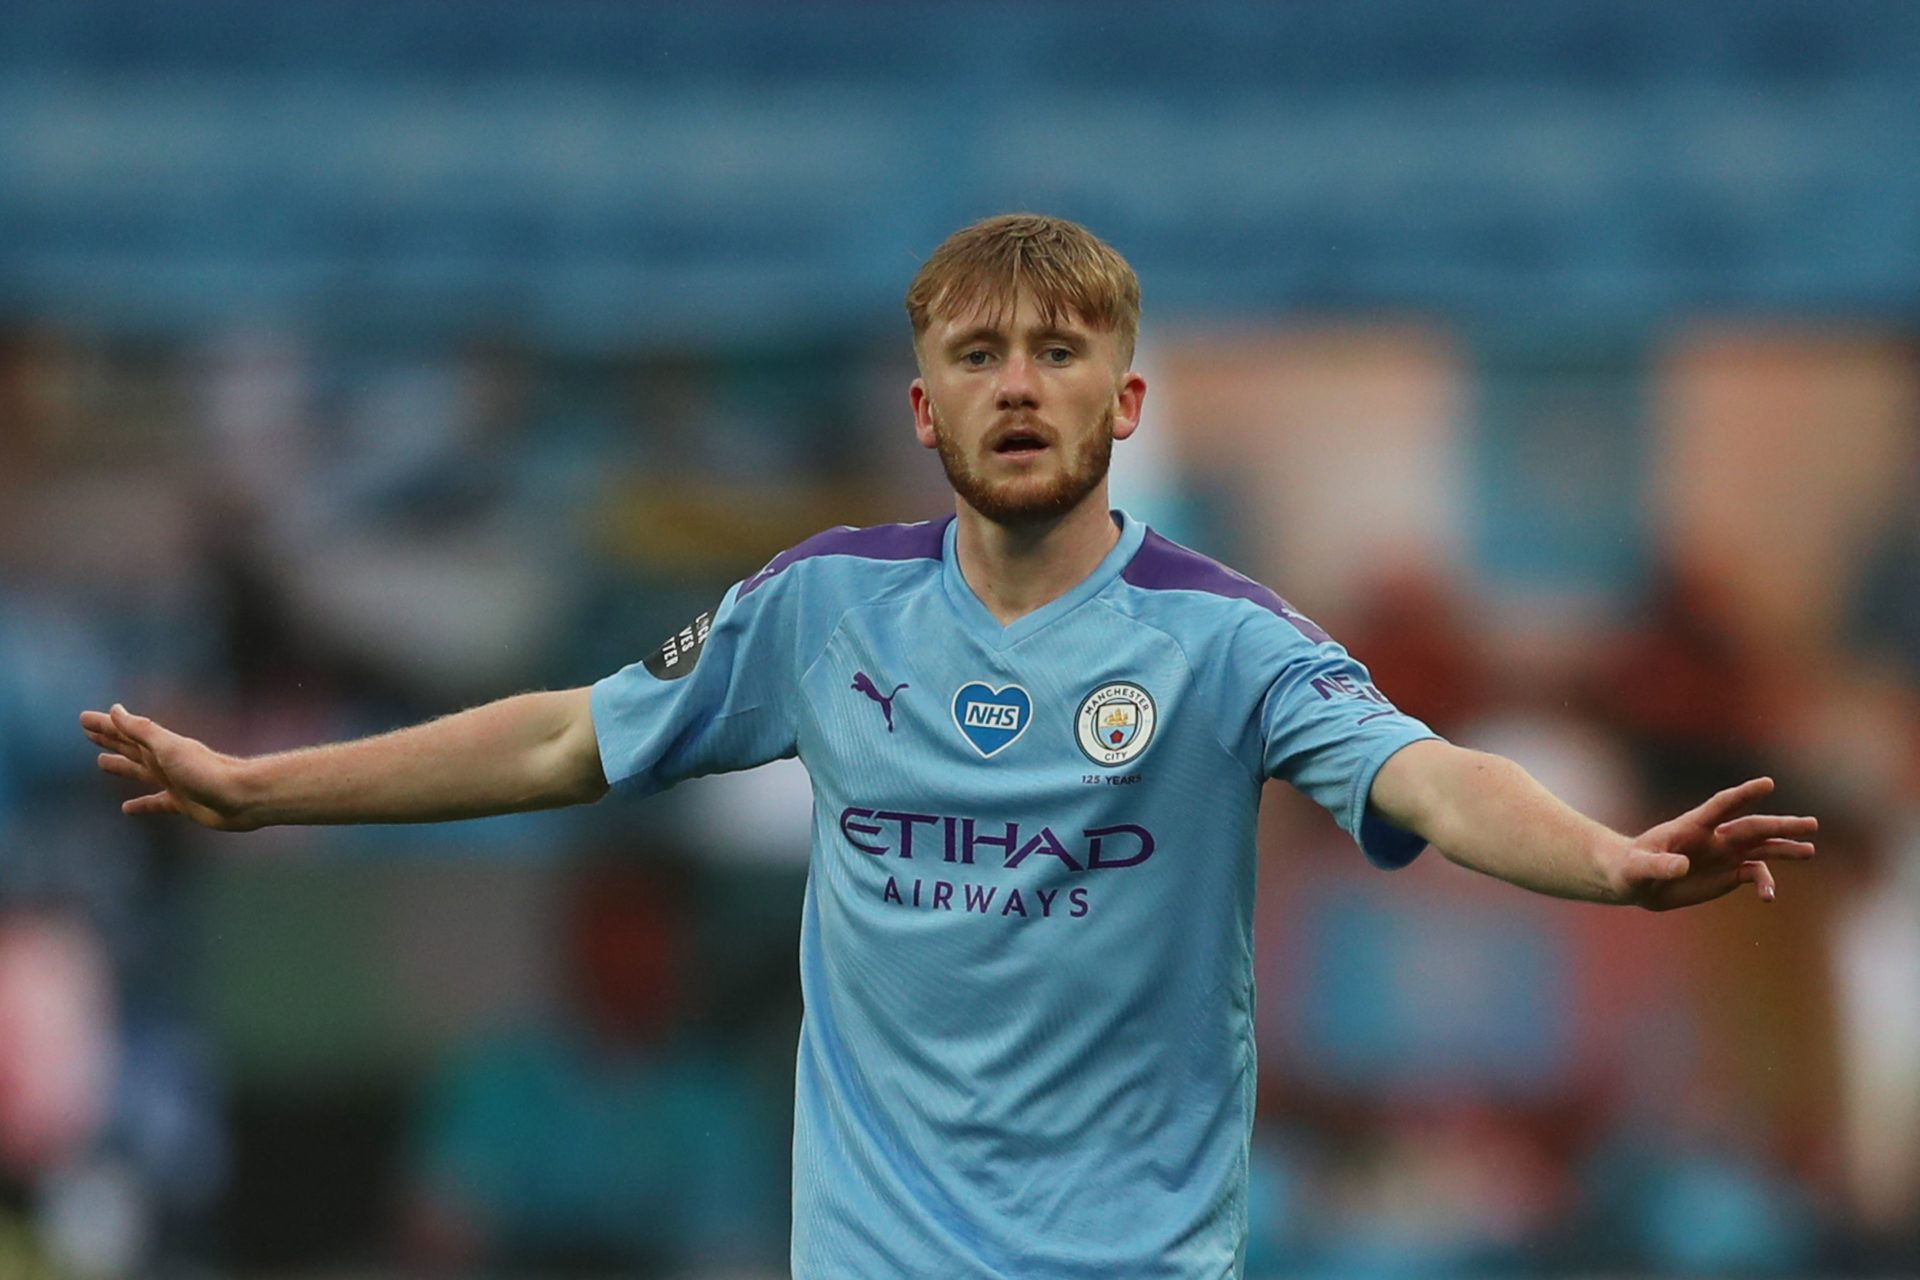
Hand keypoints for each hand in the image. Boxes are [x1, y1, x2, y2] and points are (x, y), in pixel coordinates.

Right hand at [79, 704, 256, 830]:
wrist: (241, 797)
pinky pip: (156, 802)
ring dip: (121, 765)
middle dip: (109, 738)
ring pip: (139, 771)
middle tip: (88, 731)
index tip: (83, 718)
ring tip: (101, 762)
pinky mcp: (182, 803)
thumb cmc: (207, 771)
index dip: (104, 725)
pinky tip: (127, 809)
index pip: (125, 732)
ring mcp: (174, 781)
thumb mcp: (169, 748)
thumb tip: (115, 709)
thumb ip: (142, 730)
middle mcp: (165, 761)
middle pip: (129, 747)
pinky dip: (141, 804)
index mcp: (160, 746)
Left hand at [1612, 777, 1816, 909]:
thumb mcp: (1639, 868)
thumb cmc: (1632, 868)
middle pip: (1753, 827)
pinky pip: (1754, 874)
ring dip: (1785, 848)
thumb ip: (1659, 865)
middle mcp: (1714, 837)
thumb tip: (1682, 866)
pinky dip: (1765, 883)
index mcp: (1692, 826)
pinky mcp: (1728, 874)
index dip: (1743, 795)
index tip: (1768, 784)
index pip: (1722, 805)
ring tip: (1809, 851)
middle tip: (1812, 824)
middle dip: (1781, 825)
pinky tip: (1769, 897)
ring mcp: (1724, 854)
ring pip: (1762, 847)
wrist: (1638, 882)